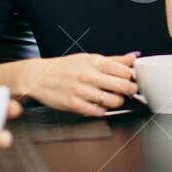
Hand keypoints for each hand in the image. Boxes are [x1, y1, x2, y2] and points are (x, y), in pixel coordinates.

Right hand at [22, 52, 139, 117]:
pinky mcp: (75, 105)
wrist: (38, 77)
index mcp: (94, 62)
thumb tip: (132, 58)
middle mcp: (89, 75)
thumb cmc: (64, 68)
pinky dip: (103, 110)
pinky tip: (99, 105)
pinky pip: (99, 112)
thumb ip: (112, 60)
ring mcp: (82, 91)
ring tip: (113, 98)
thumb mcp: (88, 58)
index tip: (129, 79)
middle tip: (126, 91)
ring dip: (117, 102)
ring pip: (114, 101)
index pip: (125, 71)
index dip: (131, 77)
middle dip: (129, 90)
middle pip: (123, 87)